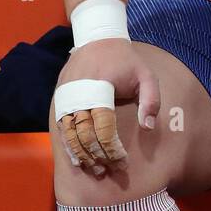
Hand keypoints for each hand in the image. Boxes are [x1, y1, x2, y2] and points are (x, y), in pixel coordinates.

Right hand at [54, 40, 160, 173]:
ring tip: (94, 169)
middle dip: (96, 155)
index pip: (103, 126)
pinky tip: (78, 158)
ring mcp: (66, 96)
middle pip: (84, 133)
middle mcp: (78, 92)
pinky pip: (61, 126)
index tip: (121, 161)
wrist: (97, 40)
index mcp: (100, 87)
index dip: (111, 147)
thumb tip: (147, 127)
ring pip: (69, 133)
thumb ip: (151, 100)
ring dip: (81, 154)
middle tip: (108, 170)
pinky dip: (69, 144)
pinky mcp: (60, 98)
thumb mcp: (146, 75)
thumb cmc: (126, 61)